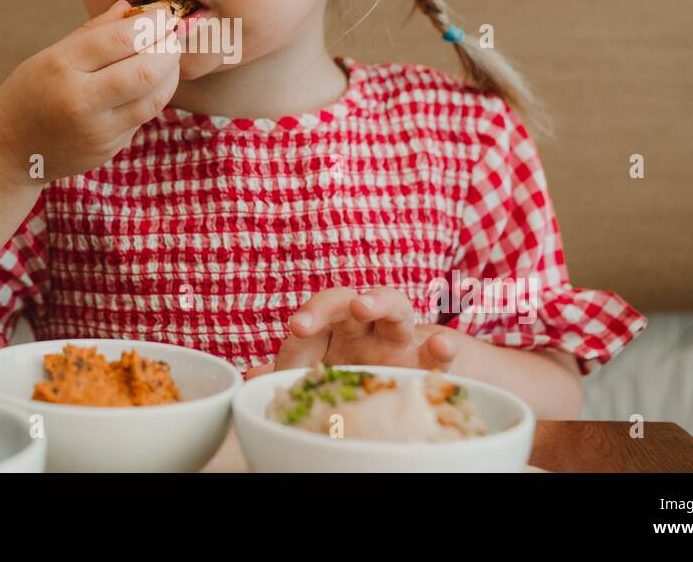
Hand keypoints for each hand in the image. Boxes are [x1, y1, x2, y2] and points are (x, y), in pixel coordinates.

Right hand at [0, 0, 182, 185]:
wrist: (6, 151)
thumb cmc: (29, 94)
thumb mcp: (50, 55)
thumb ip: (92, 32)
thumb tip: (130, 8)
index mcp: (60, 66)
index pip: (121, 38)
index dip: (152, 22)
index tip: (164, 14)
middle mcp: (79, 100)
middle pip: (145, 71)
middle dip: (168, 49)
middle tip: (171, 36)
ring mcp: (96, 131)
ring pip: (154, 99)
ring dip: (170, 74)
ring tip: (168, 58)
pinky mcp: (108, 150)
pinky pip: (141, 118)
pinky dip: (153, 96)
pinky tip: (149, 83)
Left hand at [243, 286, 460, 378]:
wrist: (388, 393)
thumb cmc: (341, 378)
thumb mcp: (310, 377)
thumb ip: (285, 372)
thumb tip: (250, 377)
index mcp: (333, 327)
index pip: (320, 311)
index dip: (311, 315)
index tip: (298, 328)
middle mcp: (363, 327)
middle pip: (349, 300)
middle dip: (335, 302)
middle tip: (325, 307)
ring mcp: (395, 342)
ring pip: (395, 307)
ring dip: (379, 301)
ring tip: (364, 303)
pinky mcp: (421, 366)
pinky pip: (436, 355)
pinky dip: (443, 350)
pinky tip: (443, 346)